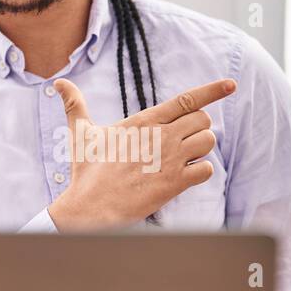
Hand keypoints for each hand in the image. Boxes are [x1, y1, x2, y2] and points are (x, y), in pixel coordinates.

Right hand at [47, 77, 236, 229]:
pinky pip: (206, 170)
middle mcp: (162, 136)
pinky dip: (201, 173)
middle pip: (203, 120)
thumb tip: (59, 83)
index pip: (187, 99)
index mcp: (144, 121)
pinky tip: (184, 177)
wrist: (90, 207)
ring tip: (183, 158)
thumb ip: (75, 105)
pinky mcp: (175, 183)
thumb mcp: (81, 133)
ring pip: (208, 142)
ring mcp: (170, 160)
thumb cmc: (87, 171)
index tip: (231, 85)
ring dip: (201, 150)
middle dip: (198, 129)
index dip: (212, 90)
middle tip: (182, 141)